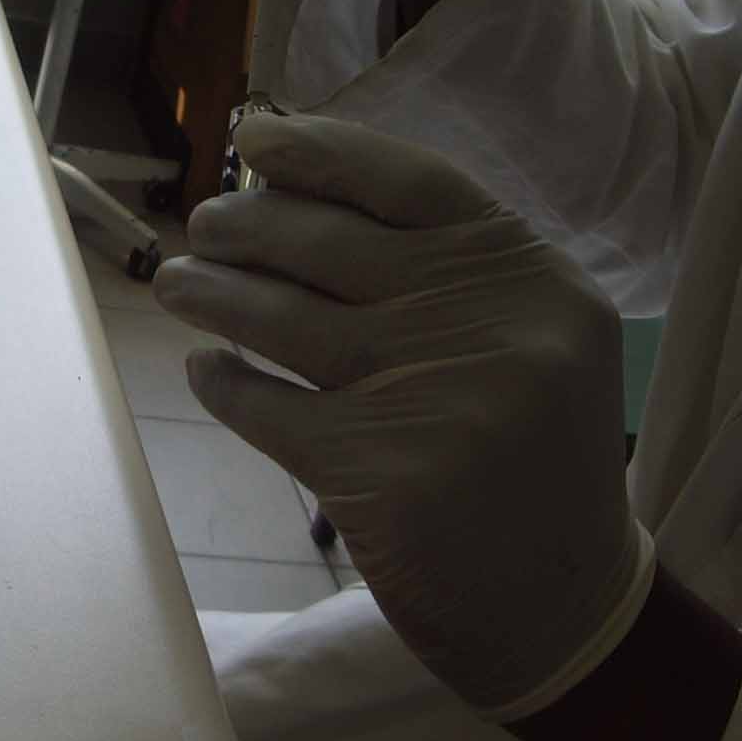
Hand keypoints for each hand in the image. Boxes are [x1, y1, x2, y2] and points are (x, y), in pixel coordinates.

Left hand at [154, 114, 653, 718]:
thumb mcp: (528, 334)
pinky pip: (266, 407)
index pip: (407, 181)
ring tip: (177, 282)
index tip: (253, 139)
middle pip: (329, 245)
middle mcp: (488, 325)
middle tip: (203, 225)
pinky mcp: (377, 475)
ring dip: (213, 294)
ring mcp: (432, 399)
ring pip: (284, 319)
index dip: (320, 150)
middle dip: (246, 225)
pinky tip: (205, 370)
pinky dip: (223, 384)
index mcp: (528, 275)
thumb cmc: (528, 452)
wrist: (564, 601)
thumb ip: (445, 266)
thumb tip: (299, 192)